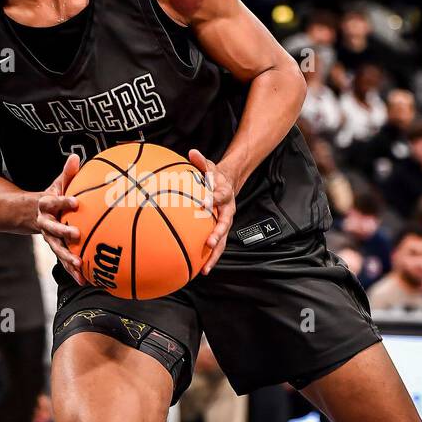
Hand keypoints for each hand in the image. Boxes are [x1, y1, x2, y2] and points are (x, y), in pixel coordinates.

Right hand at [36, 152, 85, 283]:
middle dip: (64, 232)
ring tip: (79, 265)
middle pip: (52, 228)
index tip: (75, 202)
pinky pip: (63, 260)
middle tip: (76, 235)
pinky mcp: (54, 247)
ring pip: (57, 248)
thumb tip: (76, 157)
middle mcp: (44, 223)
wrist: (27, 215)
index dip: (63, 201)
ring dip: (67, 258)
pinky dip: (72, 270)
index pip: (53, 202)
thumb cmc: (50, 197)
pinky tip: (84, 280)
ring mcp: (48, 237)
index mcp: (45, 205)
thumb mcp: (56, 184)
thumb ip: (67, 174)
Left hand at [188, 149, 232, 275]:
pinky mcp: (220, 230)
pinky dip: (209, 257)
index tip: (204, 203)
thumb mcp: (209, 166)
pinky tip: (198, 269)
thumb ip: (201, 161)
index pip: (219, 195)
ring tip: (205, 269)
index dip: (212, 198)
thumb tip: (192, 152)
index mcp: (224, 193)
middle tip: (210, 241)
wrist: (229, 183)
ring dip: (214, 254)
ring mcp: (225, 222)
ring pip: (222, 240)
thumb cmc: (214, 176)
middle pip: (225, 224)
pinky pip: (216, 245)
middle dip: (218, 233)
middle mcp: (227, 210)